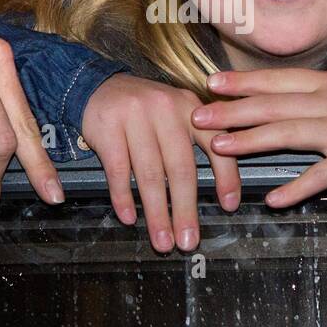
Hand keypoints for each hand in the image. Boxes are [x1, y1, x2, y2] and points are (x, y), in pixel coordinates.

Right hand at [81, 74, 241, 253]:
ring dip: (156, 213)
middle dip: (185, 210)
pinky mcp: (108, 127)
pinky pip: (118, 170)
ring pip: (150, 174)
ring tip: (162, 240)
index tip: (229, 206)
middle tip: (188, 240)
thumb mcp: (177, 114)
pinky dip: (123, 197)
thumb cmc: (144, 110)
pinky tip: (129, 217)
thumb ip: (201, 139)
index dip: (226, 177)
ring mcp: (136, 117)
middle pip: (180, 168)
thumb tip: (223, 189)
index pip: (216, 144)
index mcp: (190, 107)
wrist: (98, 86)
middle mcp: (166, 109)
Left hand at [192, 66, 326, 207]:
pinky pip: (323, 175)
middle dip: (229, 112)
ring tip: (216, 148)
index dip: (241, 84)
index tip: (211, 84)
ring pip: (287, 132)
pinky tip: (275, 200)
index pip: (278, 80)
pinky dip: (297, 188)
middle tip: (194, 116)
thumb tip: (309, 103)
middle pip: (271, 105)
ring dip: (249, 141)